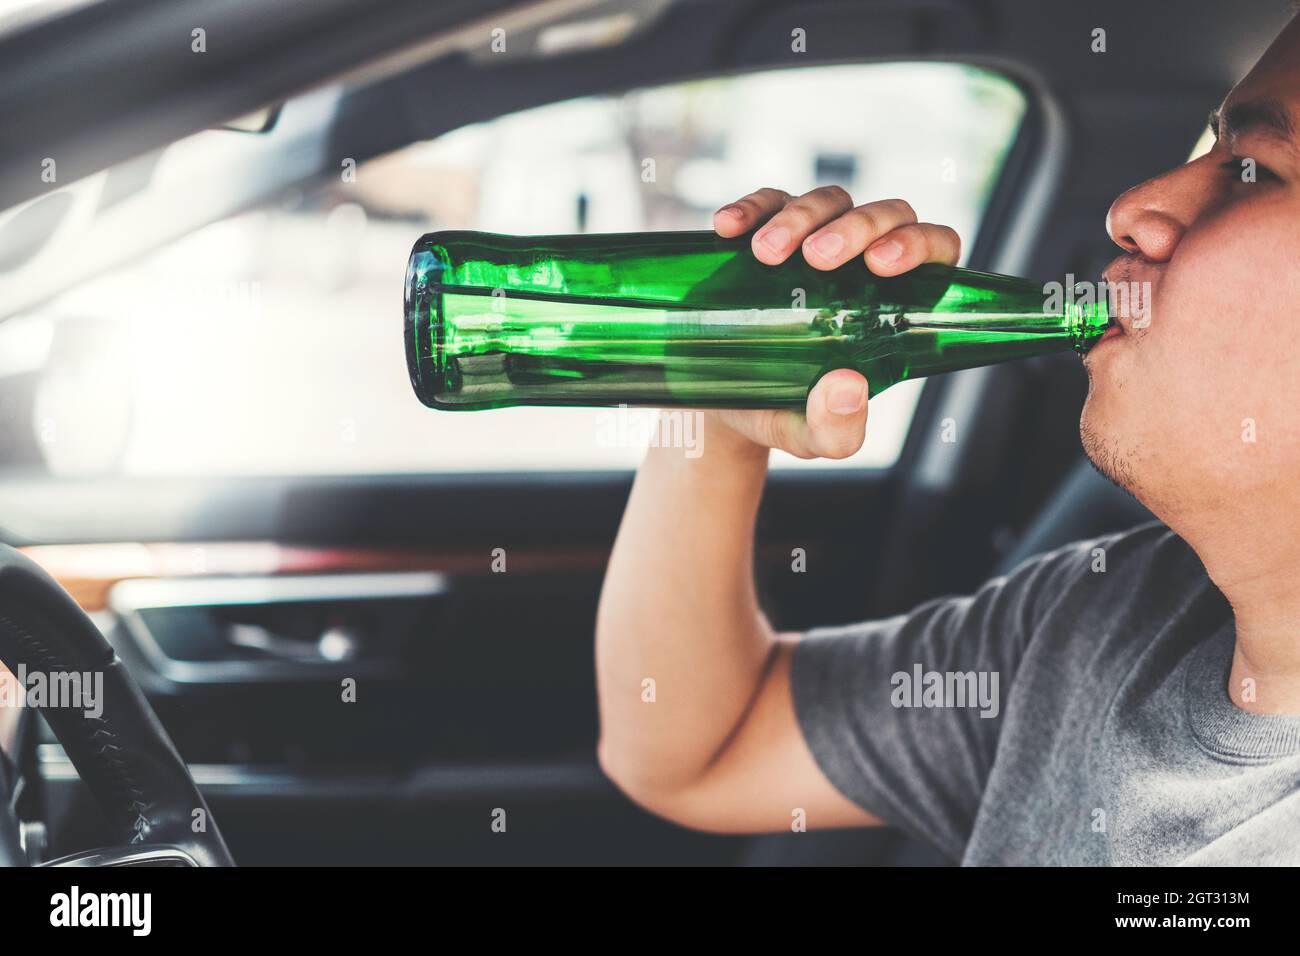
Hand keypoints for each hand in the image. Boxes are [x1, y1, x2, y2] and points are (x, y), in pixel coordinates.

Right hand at [706, 186, 960, 459]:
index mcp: (892, 305)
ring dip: (800, 216)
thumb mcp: (810, 437)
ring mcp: (815, 241)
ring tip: (764, 254)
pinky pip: (769, 200)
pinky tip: (728, 228)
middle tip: (816, 258)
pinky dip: (751, 206)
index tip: (881, 263)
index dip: (918, 243)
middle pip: (884, 215)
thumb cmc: (783, 413)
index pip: (933, 249)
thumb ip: (836, 428)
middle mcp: (861, 264)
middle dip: (854, 226)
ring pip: (829, 201)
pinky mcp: (768, 231)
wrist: (721, 403)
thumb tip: (848, 387)